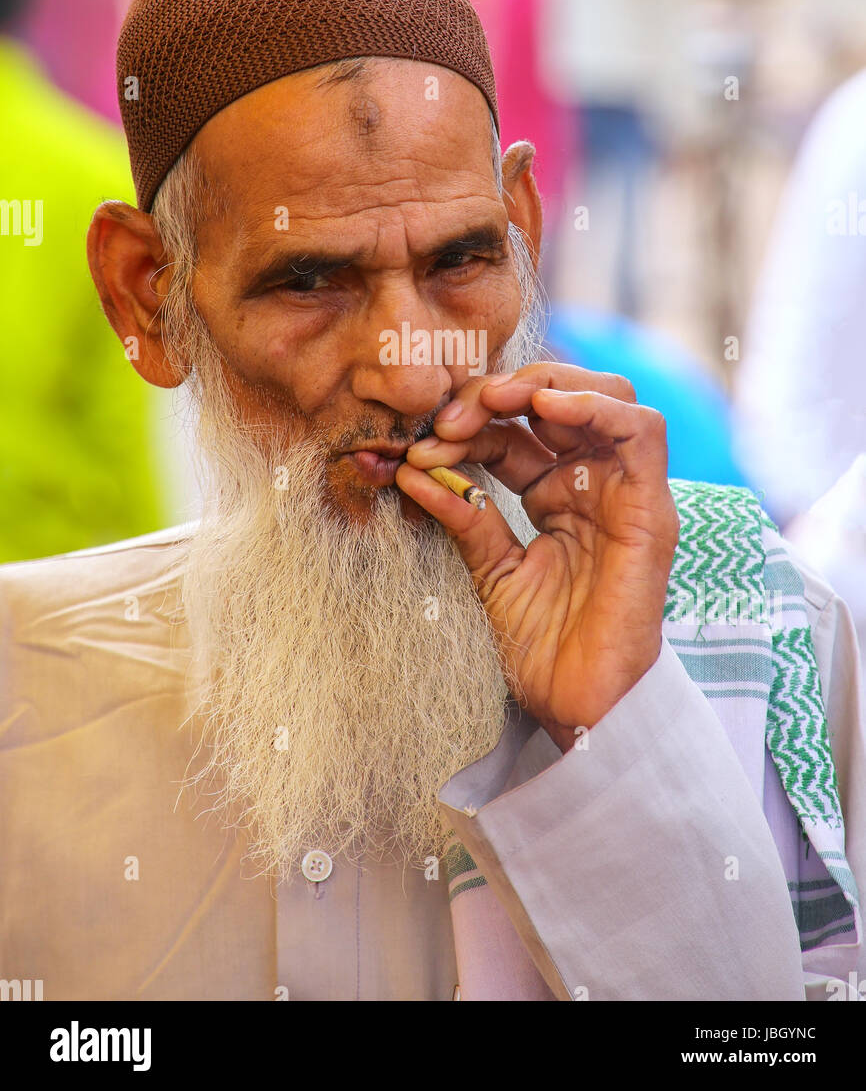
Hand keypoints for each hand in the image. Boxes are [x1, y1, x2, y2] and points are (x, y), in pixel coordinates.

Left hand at [395, 364, 678, 748]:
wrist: (578, 706)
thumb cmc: (540, 646)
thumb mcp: (488, 568)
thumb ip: (462, 513)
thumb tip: (411, 469)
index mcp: (554, 492)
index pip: (514, 428)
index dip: (470, 422)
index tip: (425, 442)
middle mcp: (592, 483)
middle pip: (558, 398)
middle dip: (501, 393)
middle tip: (452, 417)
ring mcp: (625, 492)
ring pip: (606, 397)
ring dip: (545, 385)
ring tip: (494, 401)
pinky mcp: (651, 508)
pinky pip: (640, 433)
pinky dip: (594, 406)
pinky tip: (544, 408)